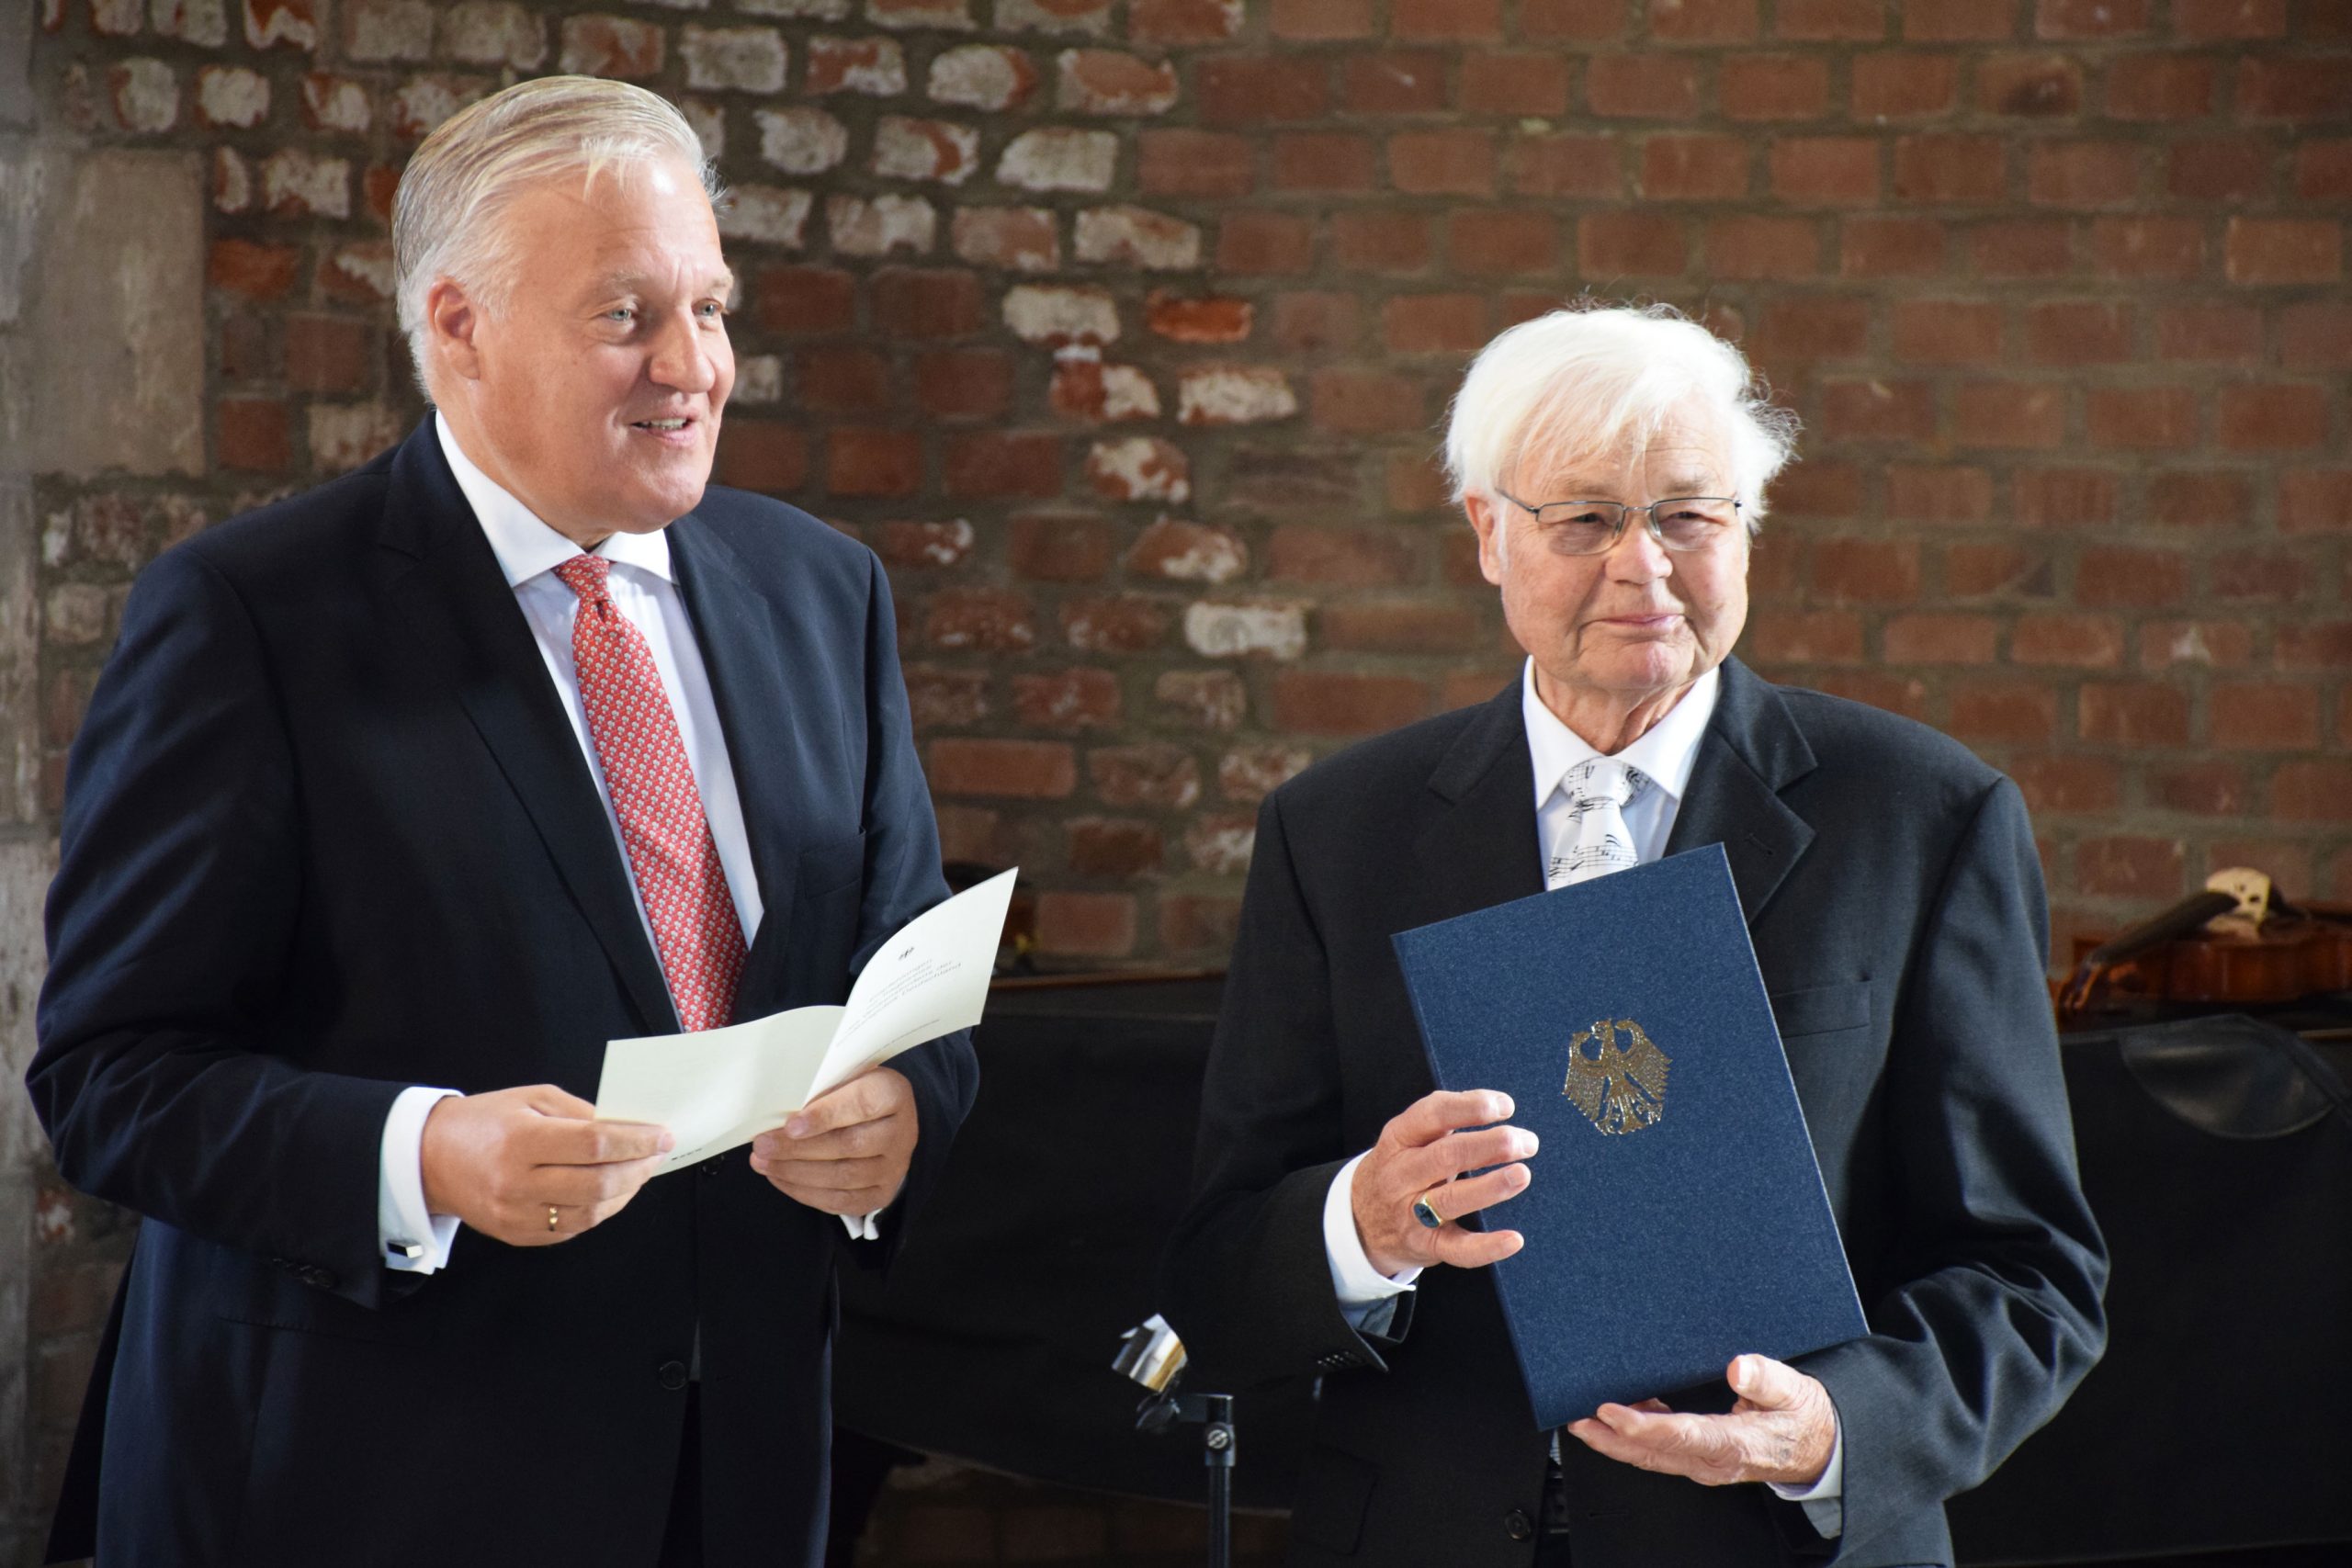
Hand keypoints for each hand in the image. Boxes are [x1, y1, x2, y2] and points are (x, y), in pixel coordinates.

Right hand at [419, 1085, 671, 1246]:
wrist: (430, 1159)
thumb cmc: (484, 1122)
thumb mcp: (531, 1099)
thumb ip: (580, 1113)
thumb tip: (627, 1128)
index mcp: (521, 1141)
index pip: (594, 1144)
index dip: (635, 1140)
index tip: (662, 1135)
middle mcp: (517, 1183)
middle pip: (597, 1184)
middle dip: (639, 1168)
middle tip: (657, 1154)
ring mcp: (516, 1215)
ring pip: (590, 1213)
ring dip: (625, 1193)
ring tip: (639, 1172)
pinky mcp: (516, 1235)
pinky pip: (572, 1229)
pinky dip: (600, 1210)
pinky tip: (612, 1191)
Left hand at [750, 1067, 917, 1217]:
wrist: (885, 1119)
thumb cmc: (856, 1092)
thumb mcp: (846, 1076)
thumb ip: (821, 1089)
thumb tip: (779, 1111)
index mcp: (893, 1094)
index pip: (861, 1105)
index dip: (824, 1116)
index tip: (790, 1125)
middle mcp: (901, 1133)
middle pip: (849, 1145)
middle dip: (798, 1148)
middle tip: (763, 1145)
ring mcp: (894, 1168)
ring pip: (843, 1177)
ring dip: (796, 1172)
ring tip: (763, 1162)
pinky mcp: (881, 1193)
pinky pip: (841, 1201)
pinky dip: (805, 1192)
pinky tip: (780, 1178)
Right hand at [1350, 1089, 1535, 1276]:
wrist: (1359, 1222)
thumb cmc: (1401, 1169)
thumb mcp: (1409, 1137)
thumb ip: (1446, 1117)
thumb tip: (1499, 1103)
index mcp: (1399, 1138)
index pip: (1433, 1114)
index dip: (1471, 1107)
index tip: (1506, 1106)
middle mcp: (1401, 1174)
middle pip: (1446, 1156)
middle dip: (1491, 1145)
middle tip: (1527, 1141)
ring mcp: (1410, 1213)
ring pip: (1450, 1200)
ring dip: (1490, 1186)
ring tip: (1521, 1174)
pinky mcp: (1425, 1245)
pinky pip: (1457, 1249)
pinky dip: (1487, 1247)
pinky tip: (1514, 1239)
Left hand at [1564, 1354, 1836, 1488]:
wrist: (1817, 1447)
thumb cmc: (1803, 1417)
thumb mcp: (1796, 1391)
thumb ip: (1768, 1379)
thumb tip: (1738, 1367)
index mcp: (1735, 1444)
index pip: (1680, 1437)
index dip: (1641, 1426)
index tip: (1609, 1411)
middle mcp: (1712, 1460)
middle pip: (1652, 1452)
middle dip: (1610, 1438)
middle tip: (1573, 1417)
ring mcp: (1704, 1463)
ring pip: (1650, 1455)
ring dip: (1614, 1440)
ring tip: (1582, 1417)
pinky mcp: (1699, 1457)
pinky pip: (1660, 1450)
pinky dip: (1634, 1435)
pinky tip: (1619, 1413)